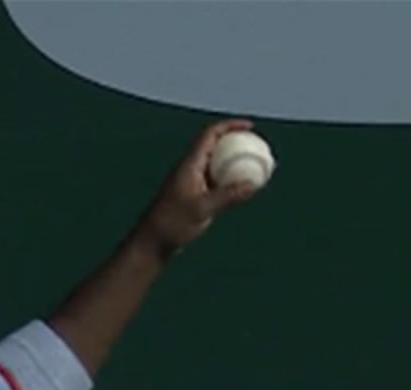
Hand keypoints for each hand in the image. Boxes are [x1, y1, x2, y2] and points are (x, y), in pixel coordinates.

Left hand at [137, 118, 261, 255]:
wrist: (152, 242)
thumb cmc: (172, 224)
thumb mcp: (203, 209)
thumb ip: (228, 196)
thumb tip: (253, 184)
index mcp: (189, 165)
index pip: (210, 135)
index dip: (230, 126)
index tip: (250, 126)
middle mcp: (190, 169)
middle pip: (215, 145)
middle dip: (236, 141)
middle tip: (258, 146)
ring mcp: (192, 182)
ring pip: (217, 164)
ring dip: (235, 161)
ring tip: (257, 164)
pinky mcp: (194, 195)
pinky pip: (217, 180)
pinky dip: (231, 179)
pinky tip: (245, 187)